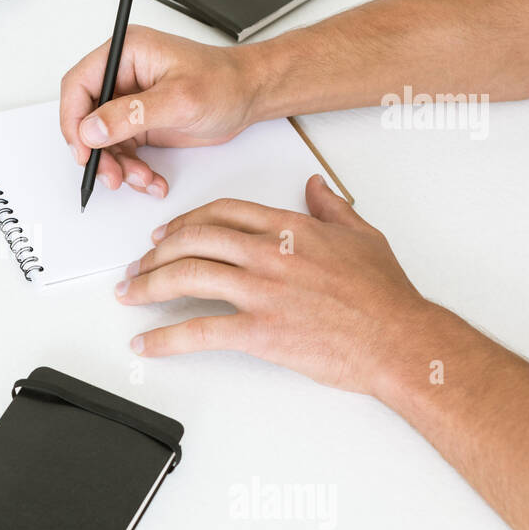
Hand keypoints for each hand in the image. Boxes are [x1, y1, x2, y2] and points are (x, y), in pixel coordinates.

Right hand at [60, 25, 262, 196]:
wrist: (251, 96)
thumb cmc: (225, 82)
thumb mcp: (179, 99)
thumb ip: (131, 114)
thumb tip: (92, 129)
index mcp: (126, 54)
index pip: (78, 85)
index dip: (73, 120)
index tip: (82, 149)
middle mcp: (123, 76)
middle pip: (86, 117)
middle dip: (98, 151)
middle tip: (111, 174)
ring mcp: (130, 101)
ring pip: (103, 141)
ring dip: (118, 166)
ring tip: (140, 178)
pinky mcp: (140, 122)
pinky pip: (123, 151)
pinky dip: (133, 169)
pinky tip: (151, 178)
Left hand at [115, 175, 437, 395]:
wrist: (399, 339)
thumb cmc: (384, 295)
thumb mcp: (361, 236)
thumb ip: (331, 207)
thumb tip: (315, 185)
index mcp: (288, 228)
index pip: (221, 212)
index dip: (184, 220)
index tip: (165, 232)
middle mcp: (268, 254)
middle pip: (193, 240)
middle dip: (156, 252)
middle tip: (138, 265)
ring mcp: (261, 292)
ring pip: (187, 277)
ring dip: (148, 285)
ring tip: (129, 294)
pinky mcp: (259, 331)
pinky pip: (198, 331)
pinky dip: (164, 338)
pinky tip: (146, 344)